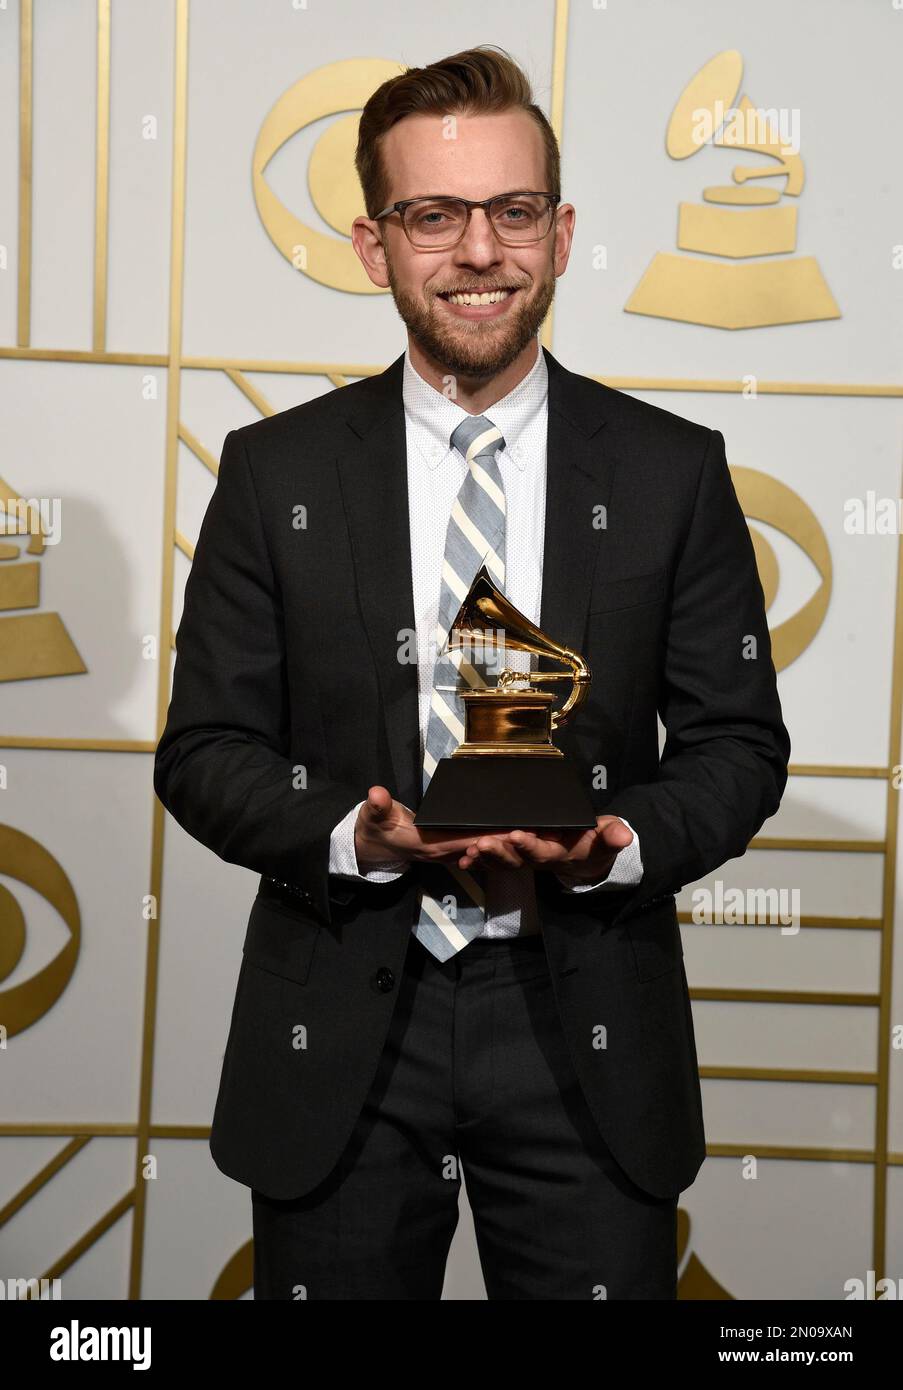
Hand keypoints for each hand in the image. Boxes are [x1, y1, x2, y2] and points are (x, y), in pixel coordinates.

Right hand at [354, 786, 527, 872]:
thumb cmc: (377, 828)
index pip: (468, 841)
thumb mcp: (374, 817)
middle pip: (485, 848)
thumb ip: (377, 806)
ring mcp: (451, 852)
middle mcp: (447, 852)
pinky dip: (500, 842)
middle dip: (511, 841)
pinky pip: (482, 848)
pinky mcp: (453, 849)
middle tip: (541, 829)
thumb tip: (376, 794)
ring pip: (487, 850)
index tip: (514, 829)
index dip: (491, 836)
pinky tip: (519, 833)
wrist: (376, 844)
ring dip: (510, 844)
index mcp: (432, 844)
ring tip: (540, 831)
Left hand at [458, 815, 633, 882]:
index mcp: (562, 854)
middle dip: (499, 852)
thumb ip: (614, 835)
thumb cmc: (596, 840)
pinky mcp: (517, 858)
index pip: (545, 851)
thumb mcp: (609, 836)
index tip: (517, 835)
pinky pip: (495, 862)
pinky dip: (479, 862)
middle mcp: (541, 860)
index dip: (530, 845)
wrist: (589, 858)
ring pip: (503, 862)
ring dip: (486, 857)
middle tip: (482, 843)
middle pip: (517, 860)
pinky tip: (464, 859)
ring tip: (471, 850)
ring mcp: (527, 861)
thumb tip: (625, 836)